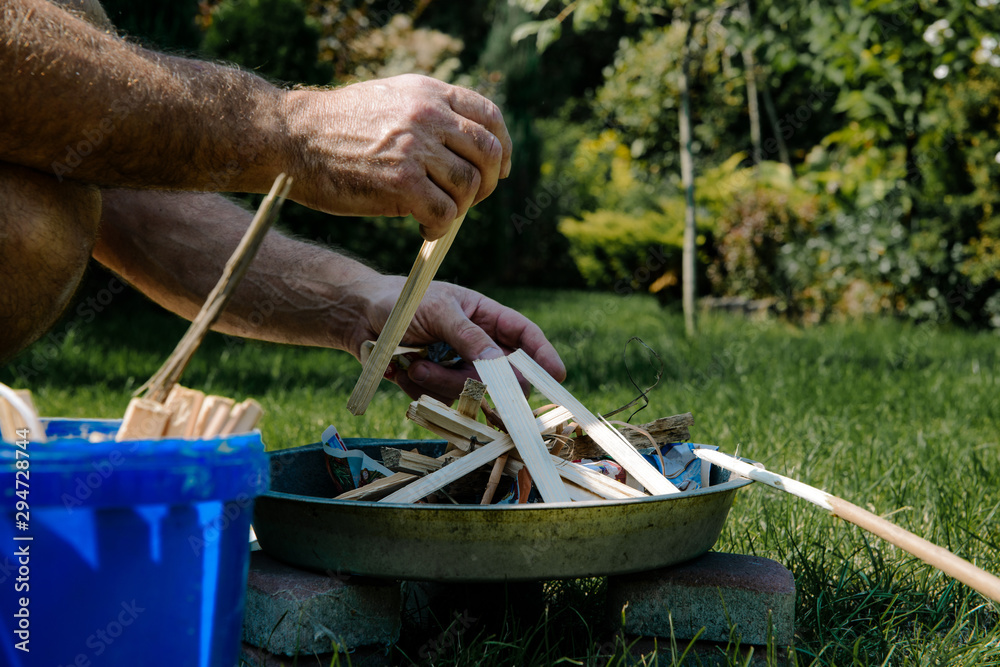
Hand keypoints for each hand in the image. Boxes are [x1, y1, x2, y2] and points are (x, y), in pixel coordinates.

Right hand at [283, 74, 512, 239]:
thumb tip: (467, 149)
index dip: (502, 148)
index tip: (498, 170)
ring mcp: (415, 149)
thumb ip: (430, 114)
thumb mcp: (391, 100)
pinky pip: (444, 213)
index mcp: (429, 93)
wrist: (292, 138)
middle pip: (488, 153)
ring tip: (438, 215)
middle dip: (487, 182)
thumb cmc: (338, 127)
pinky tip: (426, 230)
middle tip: (468, 200)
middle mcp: (428, 116)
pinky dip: (441, 228)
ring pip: (469, 186)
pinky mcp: (401, 184)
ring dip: (460, 208)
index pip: (489, 117)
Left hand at [352, 279, 565, 403]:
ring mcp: (458, 369)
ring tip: (413, 364)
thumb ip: (469, 336)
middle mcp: (478, 346)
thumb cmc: (402, 302)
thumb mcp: (439, 311)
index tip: (556, 375)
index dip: (543, 356)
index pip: (525, 336)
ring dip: (440, 383)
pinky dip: (421, 390)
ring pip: (470, 394)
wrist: (360, 318)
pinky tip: (404, 370)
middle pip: (502, 377)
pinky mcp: (436, 387)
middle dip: (482, 381)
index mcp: (487, 318)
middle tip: (467, 378)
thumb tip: (499, 364)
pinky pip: (442, 403)